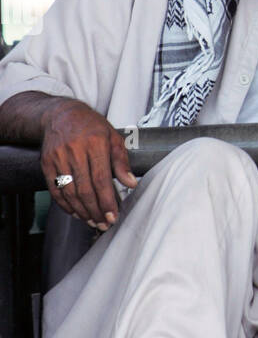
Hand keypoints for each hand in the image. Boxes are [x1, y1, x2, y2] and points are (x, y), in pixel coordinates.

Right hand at [40, 99, 137, 229]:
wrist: (60, 114)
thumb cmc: (91, 126)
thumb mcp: (113, 137)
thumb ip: (122, 161)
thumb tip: (131, 184)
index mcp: (95, 142)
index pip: (101, 179)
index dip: (107, 201)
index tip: (113, 216)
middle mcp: (75, 150)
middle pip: (85, 189)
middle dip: (95, 211)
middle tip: (104, 224)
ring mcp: (58, 157)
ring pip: (69, 192)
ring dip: (81, 211)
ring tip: (92, 221)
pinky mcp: (46, 162)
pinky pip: (55, 189)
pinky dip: (65, 204)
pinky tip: (76, 212)